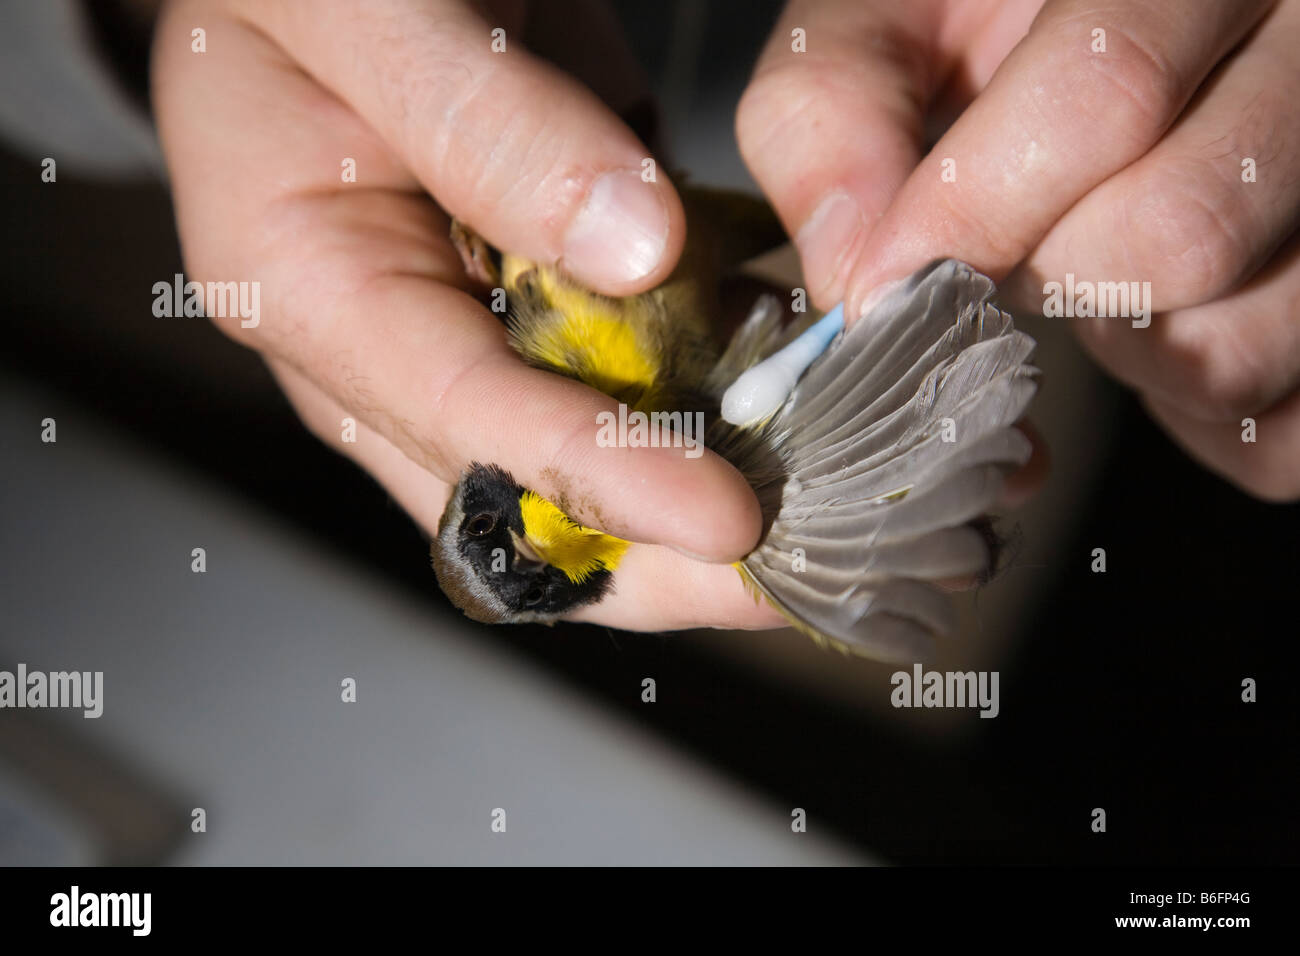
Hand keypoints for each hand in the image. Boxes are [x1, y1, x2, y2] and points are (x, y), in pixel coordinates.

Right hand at [152, 0, 785, 629]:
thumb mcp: (367, 7)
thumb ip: (489, 122)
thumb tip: (636, 251)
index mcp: (305, 286)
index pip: (462, 417)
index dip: (599, 479)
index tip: (729, 523)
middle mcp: (383, 347)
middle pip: (518, 501)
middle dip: (658, 556)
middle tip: (796, 575)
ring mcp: (461, 337)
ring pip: (578, 469)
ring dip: (698, 496)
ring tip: (821, 515)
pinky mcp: (530, 310)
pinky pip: (619, 385)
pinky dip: (708, 404)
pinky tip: (796, 411)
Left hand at [739, 0, 1299, 499]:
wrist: (1123, 26)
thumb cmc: (995, 17)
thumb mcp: (901, 16)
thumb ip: (838, 110)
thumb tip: (853, 279)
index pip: (1106, 94)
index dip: (972, 215)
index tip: (889, 284)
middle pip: (1179, 233)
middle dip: (1045, 282)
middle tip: (1009, 258)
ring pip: (1239, 346)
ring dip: (1121, 356)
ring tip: (1094, 280)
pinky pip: (1277, 434)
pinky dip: (1191, 421)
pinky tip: (1158, 337)